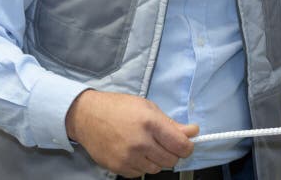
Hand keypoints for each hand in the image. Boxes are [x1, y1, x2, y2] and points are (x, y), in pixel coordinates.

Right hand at [65, 89, 198, 176]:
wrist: (87, 116)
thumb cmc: (118, 108)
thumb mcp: (148, 107)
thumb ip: (171, 123)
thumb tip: (193, 132)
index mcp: (150, 123)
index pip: (181, 145)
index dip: (188, 146)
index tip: (186, 144)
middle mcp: (140, 142)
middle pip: (171, 160)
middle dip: (172, 153)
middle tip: (164, 143)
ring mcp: (128, 157)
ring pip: (157, 169)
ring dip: (157, 160)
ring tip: (147, 146)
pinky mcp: (118, 168)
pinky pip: (140, 174)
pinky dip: (142, 165)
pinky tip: (135, 153)